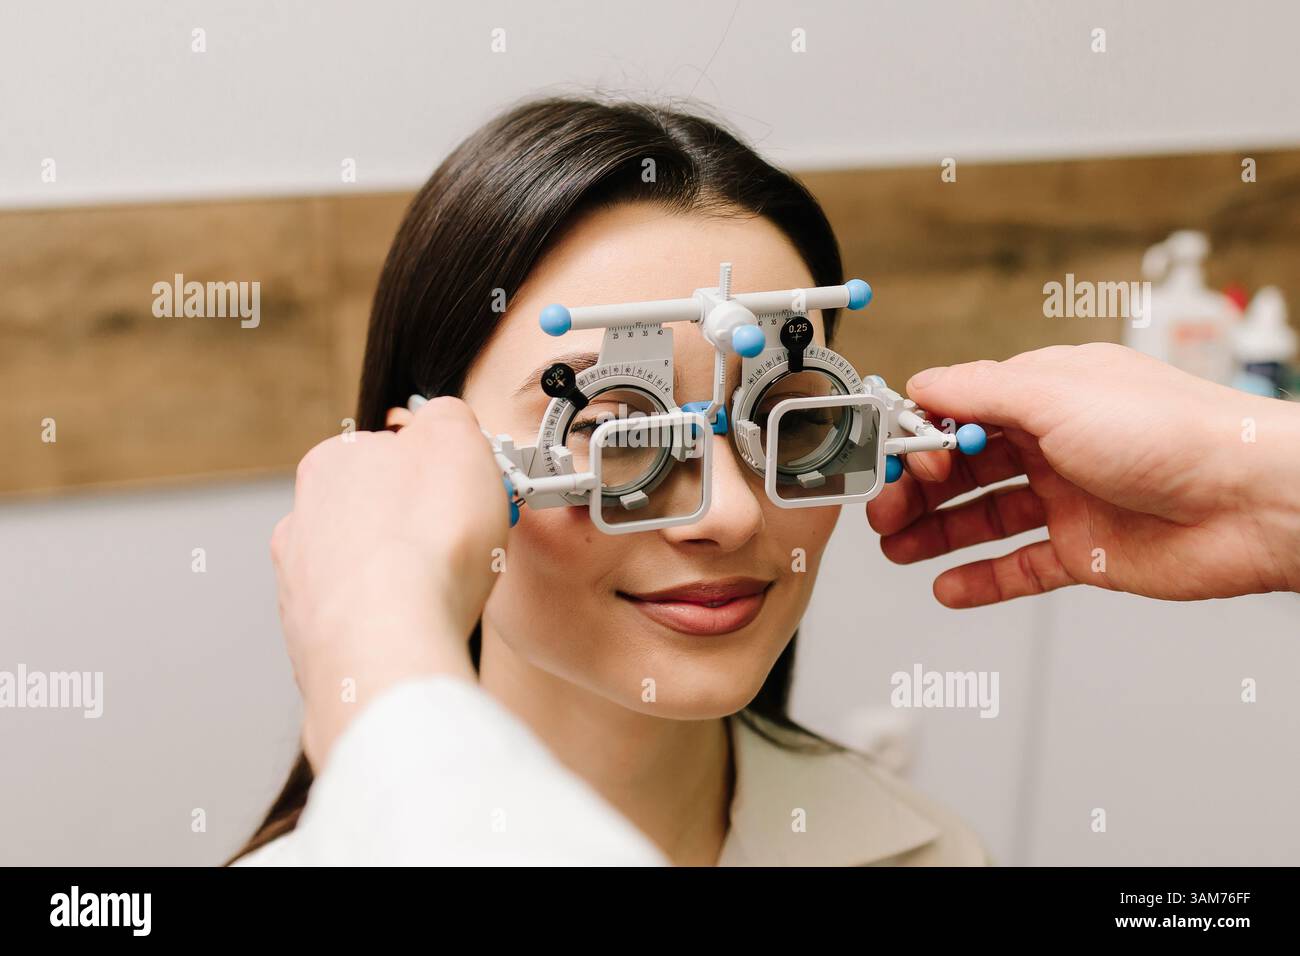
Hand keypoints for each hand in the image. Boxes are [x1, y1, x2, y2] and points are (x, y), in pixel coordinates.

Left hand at [271, 397, 508, 768]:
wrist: (390, 644)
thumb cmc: (425, 542)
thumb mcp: (459, 438)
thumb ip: (448, 415)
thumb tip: (442, 418)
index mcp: (330, 464)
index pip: (391, 454)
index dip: (440, 473)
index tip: (467, 493)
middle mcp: (301, 521)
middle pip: (375, 513)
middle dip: (418, 526)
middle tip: (463, 543)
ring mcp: (301, 586)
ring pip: (365, 570)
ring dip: (402, 576)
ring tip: (445, 592)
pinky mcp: (312, 640)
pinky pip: (361, 622)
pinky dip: (388, 623)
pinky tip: (418, 626)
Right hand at [868, 343, 1299, 606]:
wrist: (1252, 502)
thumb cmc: (1173, 433)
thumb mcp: (1056, 395)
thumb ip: (979, 391)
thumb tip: (922, 384)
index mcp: (1046, 395)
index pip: (960, 412)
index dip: (919, 436)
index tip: (886, 458)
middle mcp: (1054, 444)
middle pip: (964, 468)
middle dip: (916, 489)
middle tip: (881, 511)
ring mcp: (1069, 499)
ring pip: (983, 517)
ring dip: (935, 532)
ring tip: (895, 548)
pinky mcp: (1085, 552)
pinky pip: (1019, 567)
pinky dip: (981, 579)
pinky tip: (947, 586)